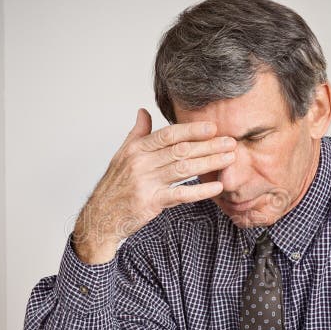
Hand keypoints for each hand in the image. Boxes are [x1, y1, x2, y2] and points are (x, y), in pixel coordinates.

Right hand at [72, 108, 236, 263]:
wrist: (100, 217)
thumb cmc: (114, 186)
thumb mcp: (122, 156)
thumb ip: (137, 133)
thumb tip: (143, 112)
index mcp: (136, 149)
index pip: (168, 134)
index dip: (192, 129)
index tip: (213, 127)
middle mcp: (141, 163)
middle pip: (180, 150)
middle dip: (208, 145)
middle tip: (230, 141)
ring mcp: (146, 183)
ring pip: (183, 169)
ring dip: (209, 163)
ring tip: (229, 159)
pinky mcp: (151, 202)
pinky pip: (181, 195)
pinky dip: (200, 191)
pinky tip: (216, 187)